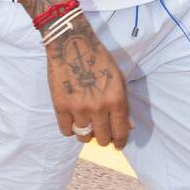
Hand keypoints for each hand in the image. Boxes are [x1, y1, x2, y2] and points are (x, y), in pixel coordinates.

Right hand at [44, 18, 132, 149]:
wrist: (71, 44)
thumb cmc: (98, 59)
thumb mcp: (118, 79)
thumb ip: (124, 104)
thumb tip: (129, 126)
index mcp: (116, 100)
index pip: (120, 132)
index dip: (120, 142)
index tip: (118, 145)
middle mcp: (98, 108)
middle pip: (102, 138)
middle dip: (104, 138)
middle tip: (101, 133)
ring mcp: (78, 109)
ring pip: (84, 136)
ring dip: (86, 134)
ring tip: (87, 126)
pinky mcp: (60, 107)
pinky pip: (66, 130)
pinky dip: (70, 129)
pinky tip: (73, 121)